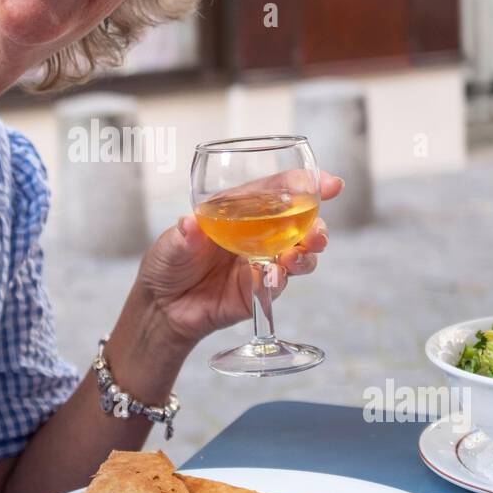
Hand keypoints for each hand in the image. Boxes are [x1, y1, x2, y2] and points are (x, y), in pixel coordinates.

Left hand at [136, 171, 342, 349]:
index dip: (304, 184)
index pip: (277, 190)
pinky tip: (275, 277)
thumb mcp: (169, 245)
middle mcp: (256, 233)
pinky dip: (282, 279)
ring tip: (298, 256)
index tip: (331, 184)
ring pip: (299, 254)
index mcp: (238, 209)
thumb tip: (189, 224)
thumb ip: (182, 236)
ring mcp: (261, 262)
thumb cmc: (166, 266)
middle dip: (317, 224)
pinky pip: (279, 283)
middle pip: (299, 223)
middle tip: (318, 232)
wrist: (162, 309)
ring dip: (307, 254)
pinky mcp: (258, 290)